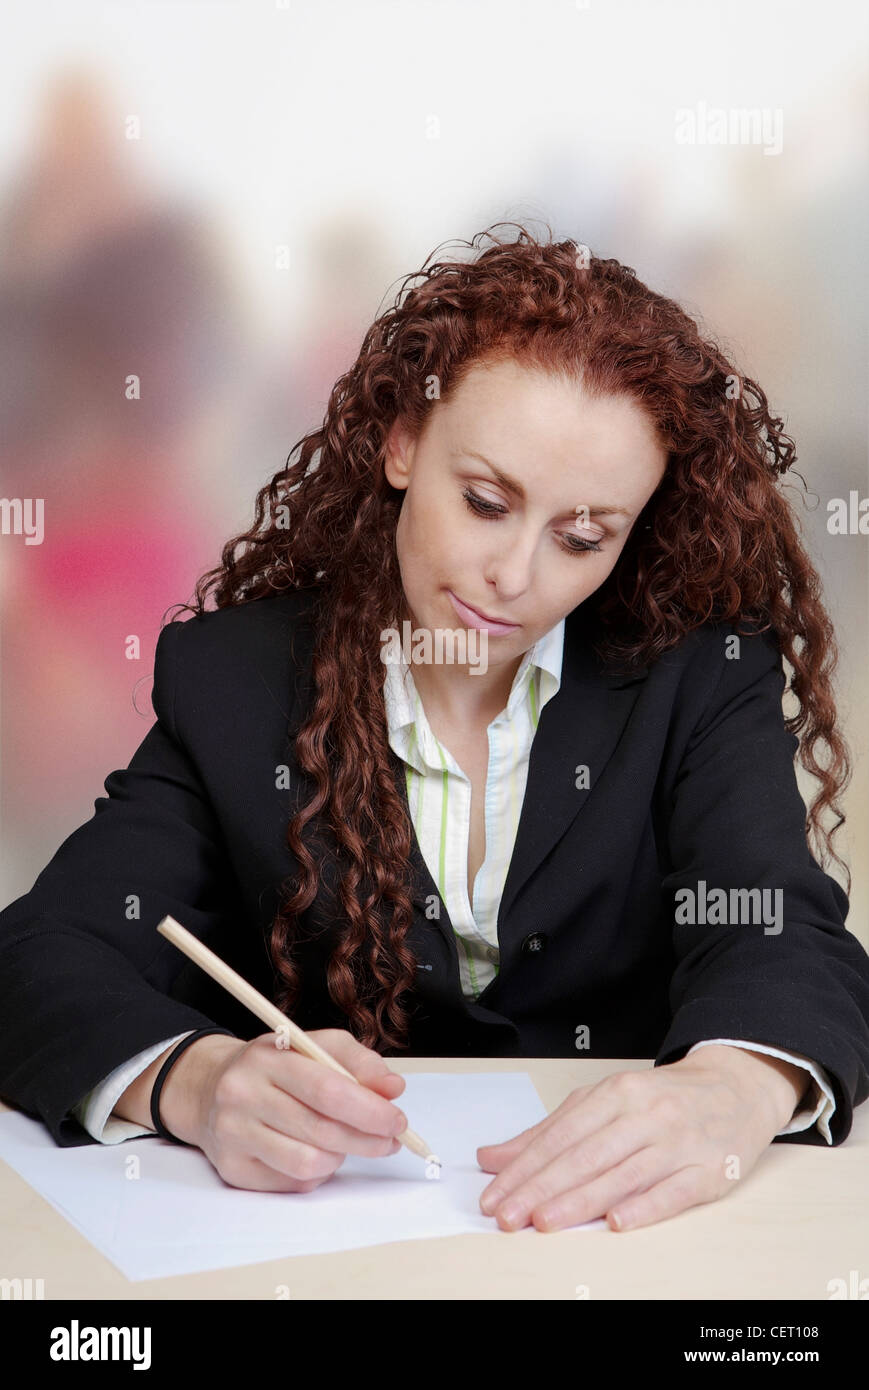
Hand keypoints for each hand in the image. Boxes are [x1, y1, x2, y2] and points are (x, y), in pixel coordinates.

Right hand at [162, 1028, 407, 1192]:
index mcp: (267, 1057)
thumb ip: (357, 1062)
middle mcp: (243, 1094)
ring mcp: (234, 1134)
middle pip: (321, 1130)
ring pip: (308, 1162)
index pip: (327, 1089)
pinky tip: (316, 1152)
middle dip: (367, 1140)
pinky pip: (292, 1182)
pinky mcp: (232, 1169)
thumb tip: (393, 1088)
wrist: (210, 1089)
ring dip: (341, 1157)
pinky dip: (317, 1172)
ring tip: (345, 1143)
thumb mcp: (314, 1047)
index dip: (370, 1109)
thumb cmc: (274, 1067)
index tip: (397, 1120)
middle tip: (390, 1141)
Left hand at [476, 1046, 808, 1232]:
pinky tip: (617, 1222)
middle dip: (542, 1188)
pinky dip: (645, 1207)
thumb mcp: (605, 1101)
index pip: (560, 1135)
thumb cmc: (664, 1098)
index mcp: (616, 1093)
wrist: (738, 1085)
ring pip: (622, 1174)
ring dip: (581, 1201)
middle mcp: (645, 1115)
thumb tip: (494, 1158)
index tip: (495, 1194)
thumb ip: (550, 1131)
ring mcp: (678, 1143)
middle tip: (508, 1216)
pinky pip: (673, 1191)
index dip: (524, 1167)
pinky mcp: (708, 1170)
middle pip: (585, 1155)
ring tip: (544, 1221)